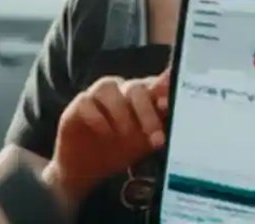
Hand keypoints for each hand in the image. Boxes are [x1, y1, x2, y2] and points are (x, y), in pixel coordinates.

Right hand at [43, 70, 170, 204]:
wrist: (85, 169)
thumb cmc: (119, 150)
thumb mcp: (145, 142)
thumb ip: (160, 125)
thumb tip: (177, 112)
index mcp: (141, 97)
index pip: (154, 84)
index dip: (163, 87)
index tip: (169, 102)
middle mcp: (120, 91)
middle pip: (134, 86)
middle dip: (145, 110)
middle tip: (152, 134)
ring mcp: (96, 96)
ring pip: (108, 86)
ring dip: (119, 109)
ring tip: (124, 133)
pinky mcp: (76, 107)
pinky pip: (85, 101)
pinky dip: (96, 116)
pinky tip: (104, 132)